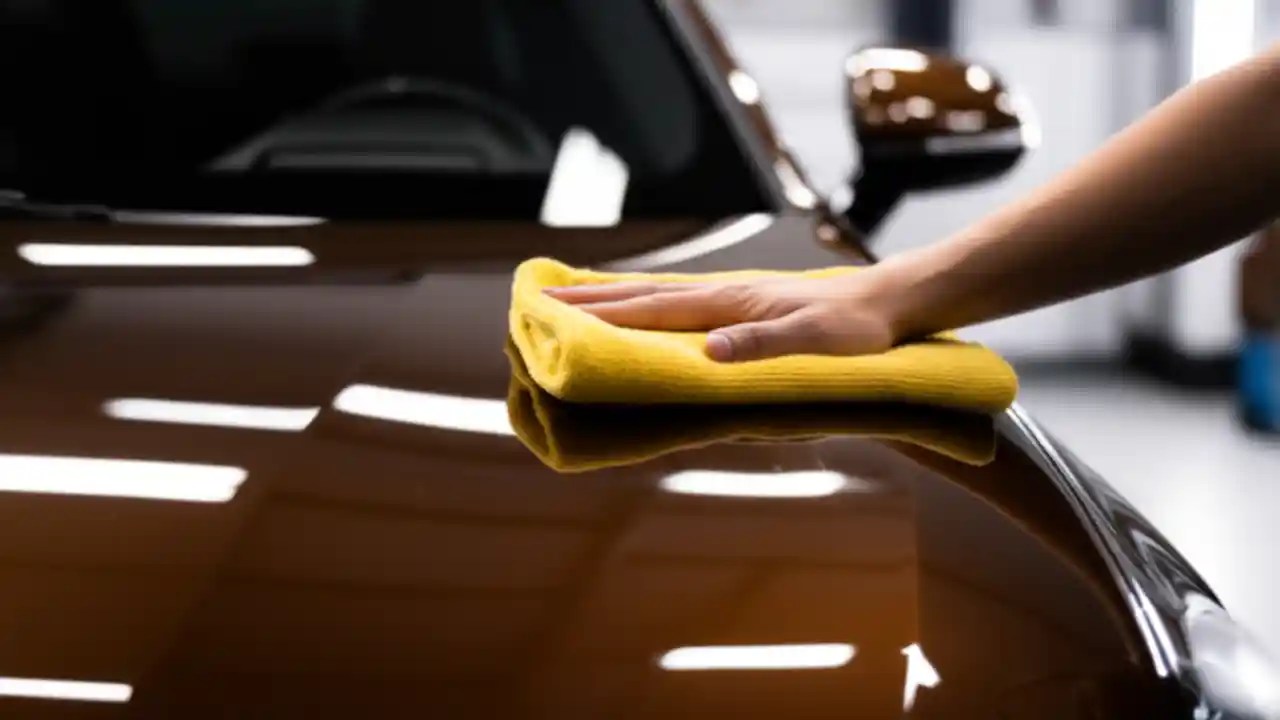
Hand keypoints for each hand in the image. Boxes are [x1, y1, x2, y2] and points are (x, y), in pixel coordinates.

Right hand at [545, 273, 899, 362]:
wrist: (888, 301)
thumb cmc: (855, 329)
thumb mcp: (815, 341)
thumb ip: (764, 344)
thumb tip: (708, 351)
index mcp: (728, 303)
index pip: (650, 308)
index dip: (600, 313)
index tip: (553, 311)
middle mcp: (721, 293)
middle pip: (640, 295)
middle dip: (588, 301)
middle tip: (537, 303)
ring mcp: (729, 295)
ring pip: (655, 294)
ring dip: (609, 297)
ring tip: (570, 299)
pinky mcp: (740, 303)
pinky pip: (677, 301)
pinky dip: (643, 301)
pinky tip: (637, 306)